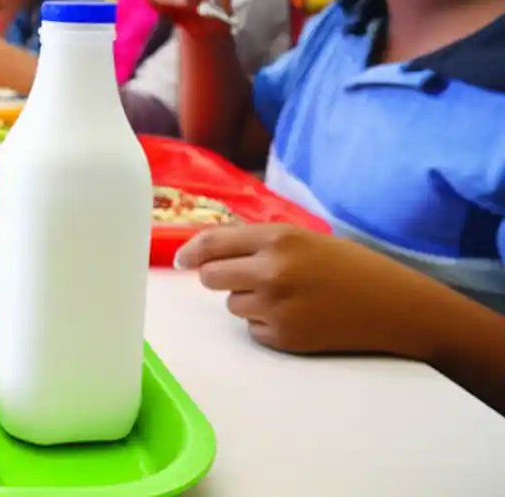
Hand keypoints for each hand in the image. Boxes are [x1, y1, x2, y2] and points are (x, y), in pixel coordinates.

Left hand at [175, 225, 439, 357]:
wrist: (397, 307)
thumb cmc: (353, 268)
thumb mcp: (306, 240)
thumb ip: (260, 243)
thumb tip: (208, 253)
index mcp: (278, 239)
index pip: (212, 243)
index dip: (189, 253)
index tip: (179, 261)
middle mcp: (271, 271)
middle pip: (211, 278)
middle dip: (219, 279)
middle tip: (242, 280)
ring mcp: (276, 307)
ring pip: (232, 306)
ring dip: (248, 302)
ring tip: (288, 298)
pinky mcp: (284, 338)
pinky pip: (253, 330)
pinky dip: (267, 325)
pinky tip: (300, 318)